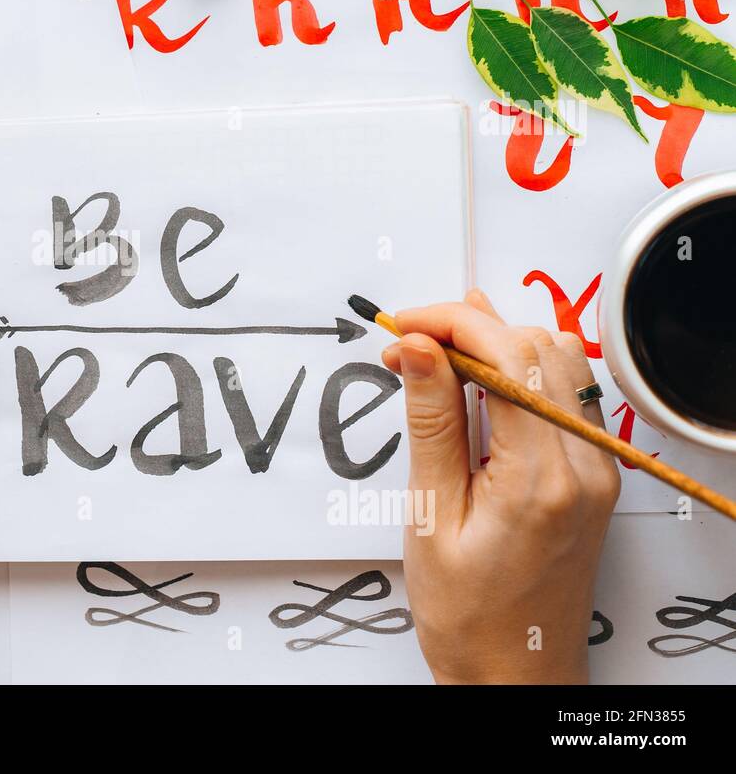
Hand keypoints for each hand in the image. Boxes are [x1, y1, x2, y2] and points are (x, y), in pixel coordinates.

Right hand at [383, 289, 619, 684]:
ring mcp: (597, 468)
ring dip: (495, 344)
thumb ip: (431, 421)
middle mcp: (584, 465)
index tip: (399, 327)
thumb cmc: (468, 614)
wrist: (515, 672)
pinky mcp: (594, 474)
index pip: (506, 355)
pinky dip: (521, 370)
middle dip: (466, 328)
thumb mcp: (431, 515)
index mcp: (541, 478)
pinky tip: (480, 376)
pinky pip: (566, 394)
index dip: (448, 324)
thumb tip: (417, 348)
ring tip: (435, 361)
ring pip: (558, 361)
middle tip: (406, 346)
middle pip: (536, 347)